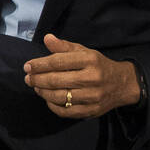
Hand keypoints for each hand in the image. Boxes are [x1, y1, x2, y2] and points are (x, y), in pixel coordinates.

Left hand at [23, 33, 140, 118]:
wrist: (123, 84)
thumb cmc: (98, 65)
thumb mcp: (84, 51)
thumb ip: (64, 46)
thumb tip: (47, 38)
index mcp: (89, 60)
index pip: (57, 62)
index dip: (39, 64)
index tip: (27, 66)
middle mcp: (92, 78)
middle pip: (56, 80)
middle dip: (37, 79)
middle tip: (28, 78)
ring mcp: (93, 96)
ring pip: (60, 96)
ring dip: (43, 92)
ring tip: (36, 87)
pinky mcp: (92, 110)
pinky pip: (67, 111)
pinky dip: (53, 106)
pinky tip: (48, 99)